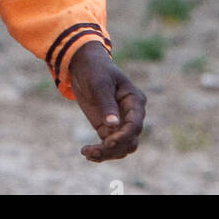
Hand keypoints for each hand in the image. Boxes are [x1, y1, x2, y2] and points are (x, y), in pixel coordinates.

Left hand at [68, 42, 145, 161]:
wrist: (83, 65)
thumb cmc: (94, 70)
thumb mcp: (98, 84)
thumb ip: (106, 104)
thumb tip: (114, 126)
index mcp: (134, 100)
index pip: (135, 125)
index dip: (124, 136)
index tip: (108, 141)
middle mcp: (131, 114)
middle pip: (130, 141)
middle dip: (113, 148)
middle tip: (93, 151)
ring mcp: (120, 123)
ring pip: (121, 148)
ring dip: (106, 154)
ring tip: (87, 153)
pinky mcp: (108, 128)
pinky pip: (109, 146)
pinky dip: (100, 152)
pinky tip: (87, 153)